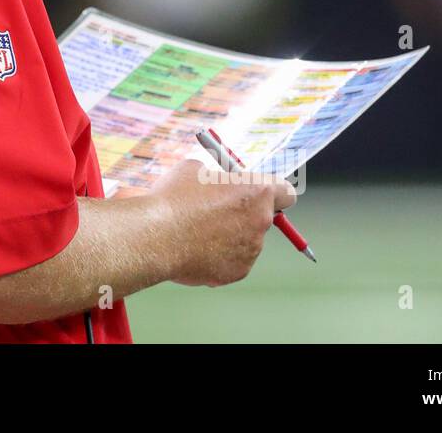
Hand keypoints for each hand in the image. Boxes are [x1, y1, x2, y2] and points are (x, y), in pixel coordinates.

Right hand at [149, 159, 295, 286]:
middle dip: (243, 214)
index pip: (286, 192)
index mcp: (256, 191)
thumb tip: (214, 181)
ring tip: (196, 230)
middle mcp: (260, 222)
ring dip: (229, 235)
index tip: (257, 193)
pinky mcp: (237, 272)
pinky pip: (232, 261)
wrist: (155, 236)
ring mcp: (251, 251)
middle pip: (263, 217)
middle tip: (217, 211)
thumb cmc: (173, 198)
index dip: (272, 192)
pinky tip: (195, 248)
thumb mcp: (193, 169)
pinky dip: (218, 256)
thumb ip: (214, 176)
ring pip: (246, 241)